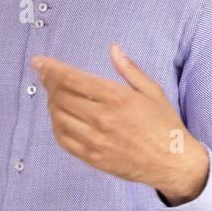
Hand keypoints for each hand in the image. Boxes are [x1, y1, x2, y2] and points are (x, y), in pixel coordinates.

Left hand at [31, 43, 209, 204]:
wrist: (172, 161)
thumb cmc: (165, 125)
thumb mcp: (152, 91)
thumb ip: (129, 69)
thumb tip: (113, 49)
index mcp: (117, 97)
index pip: (73, 79)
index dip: (52, 69)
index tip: (38, 62)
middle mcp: (102, 118)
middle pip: (61, 96)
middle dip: (49, 83)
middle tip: (47, 77)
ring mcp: (96, 139)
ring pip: (59, 117)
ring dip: (51, 104)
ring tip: (54, 96)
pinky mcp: (93, 157)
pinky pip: (64, 140)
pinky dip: (56, 126)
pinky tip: (59, 119)